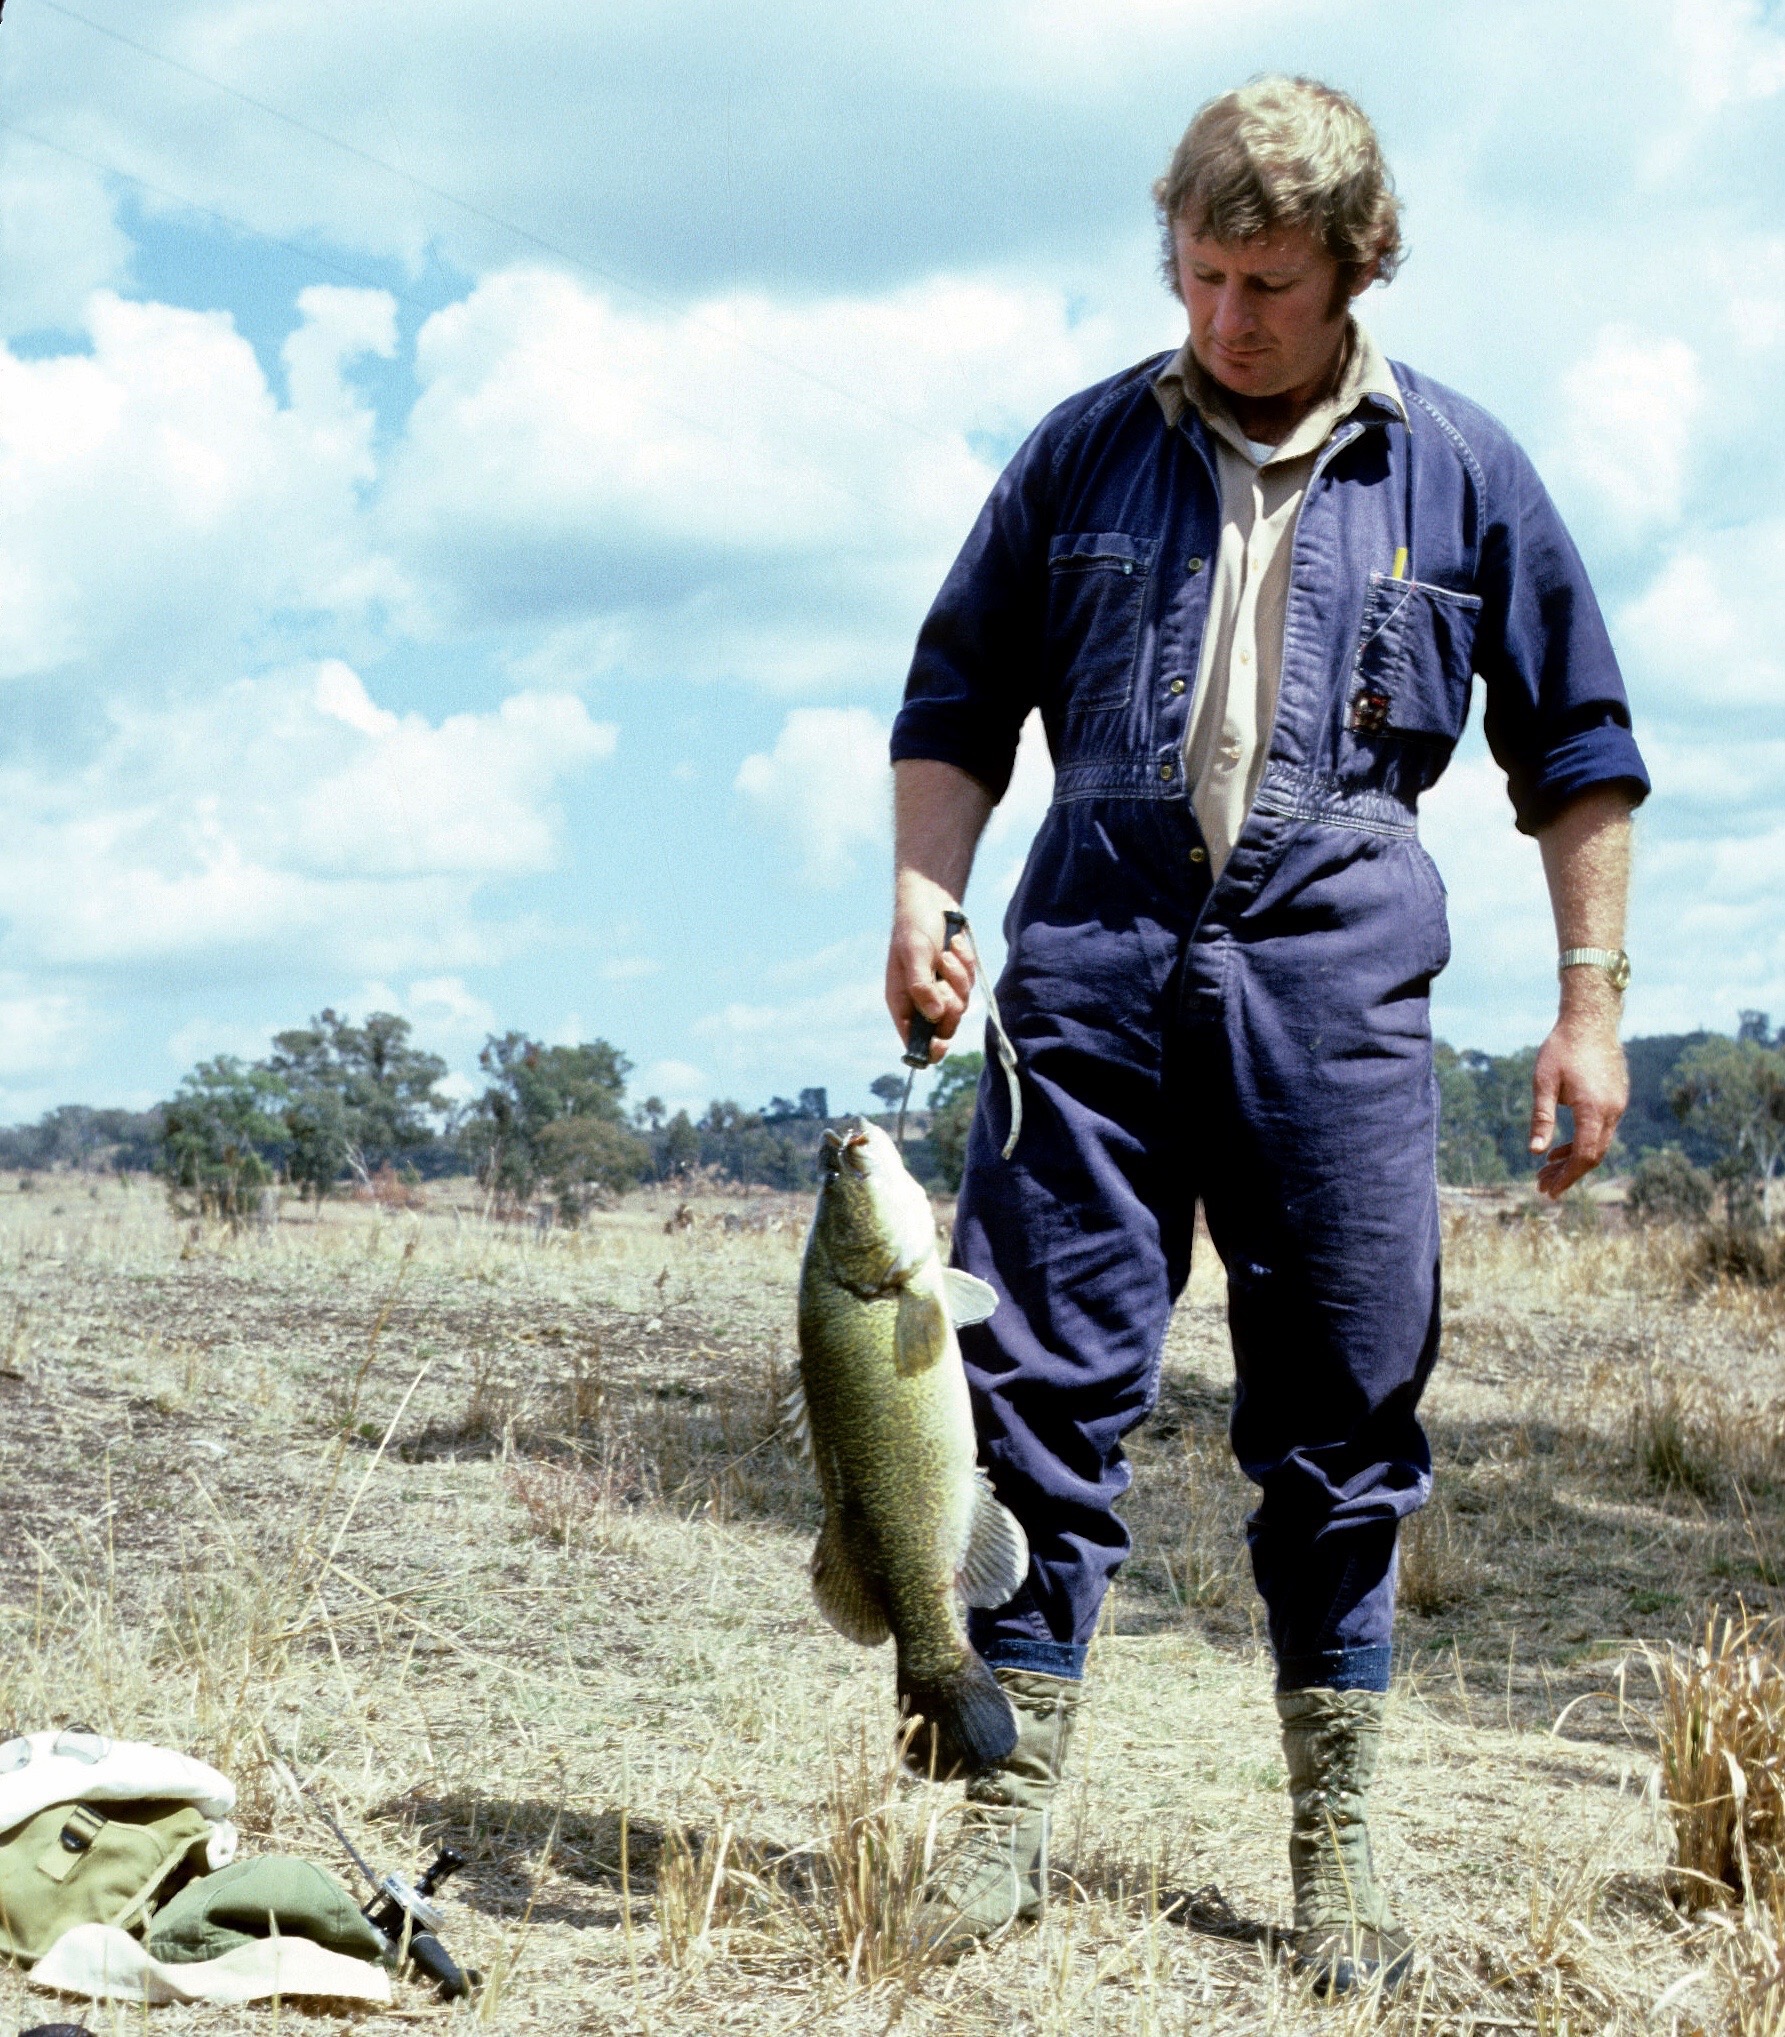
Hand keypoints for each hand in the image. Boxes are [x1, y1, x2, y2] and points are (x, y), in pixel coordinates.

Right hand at [885, 873, 976, 1061]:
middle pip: (944, 1026)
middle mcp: (921, 1000)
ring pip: (961, 1004)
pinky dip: (966, 964)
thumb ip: (922, 986)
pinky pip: (971, 984)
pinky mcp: (957, 978)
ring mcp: (940, 989)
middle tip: (944, 978)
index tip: (940, 1045)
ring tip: (946, 953)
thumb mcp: (914, 954)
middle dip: (950, 1001)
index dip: (927, 1048)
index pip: (913, 1039)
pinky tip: (954, 945)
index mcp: (902, 1001)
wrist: (931, 900)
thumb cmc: (914, 926)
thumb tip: (934, 1016)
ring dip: (958, 977)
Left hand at [1529, 988, 1627, 1198]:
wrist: (1591, 1019)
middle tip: (1542, 1186)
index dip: (1567, 1177)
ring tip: (1546, 1169)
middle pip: (1592, 1155)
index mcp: (1594, 1109)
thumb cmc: (1562, 1047)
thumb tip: (1535, 1152)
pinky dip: (1582, 1142)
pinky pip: (1601, 1130)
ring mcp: (1618, 1104)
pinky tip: (1560, 1148)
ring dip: (1573, 1159)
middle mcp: (1612, 1110)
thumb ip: (1541, 1118)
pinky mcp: (1616, 1098)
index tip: (1549, 1191)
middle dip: (1568, 1174)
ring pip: (1598, 1143)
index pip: (1584, 1155)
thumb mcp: (1543, 1082)